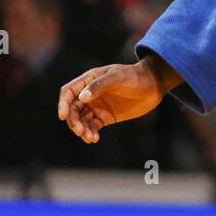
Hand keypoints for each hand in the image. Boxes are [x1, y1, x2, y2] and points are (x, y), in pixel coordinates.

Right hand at [57, 55, 178, 143]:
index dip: (63, 104)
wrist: (153, 86)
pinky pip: (92, 127)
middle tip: (80, 131)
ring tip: (89, 137)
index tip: (62, 116)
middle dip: (73, 121)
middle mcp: (90, 94)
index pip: (69, 92)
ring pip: (81, 120)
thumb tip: (81, 97)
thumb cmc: (134, 77)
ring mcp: (97, 106)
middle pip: (73, 109)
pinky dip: (90, 133)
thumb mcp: (117, 78)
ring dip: (81, 129)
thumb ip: (99, 86)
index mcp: (89, 80)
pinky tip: (94, 138)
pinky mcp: (105, 117)